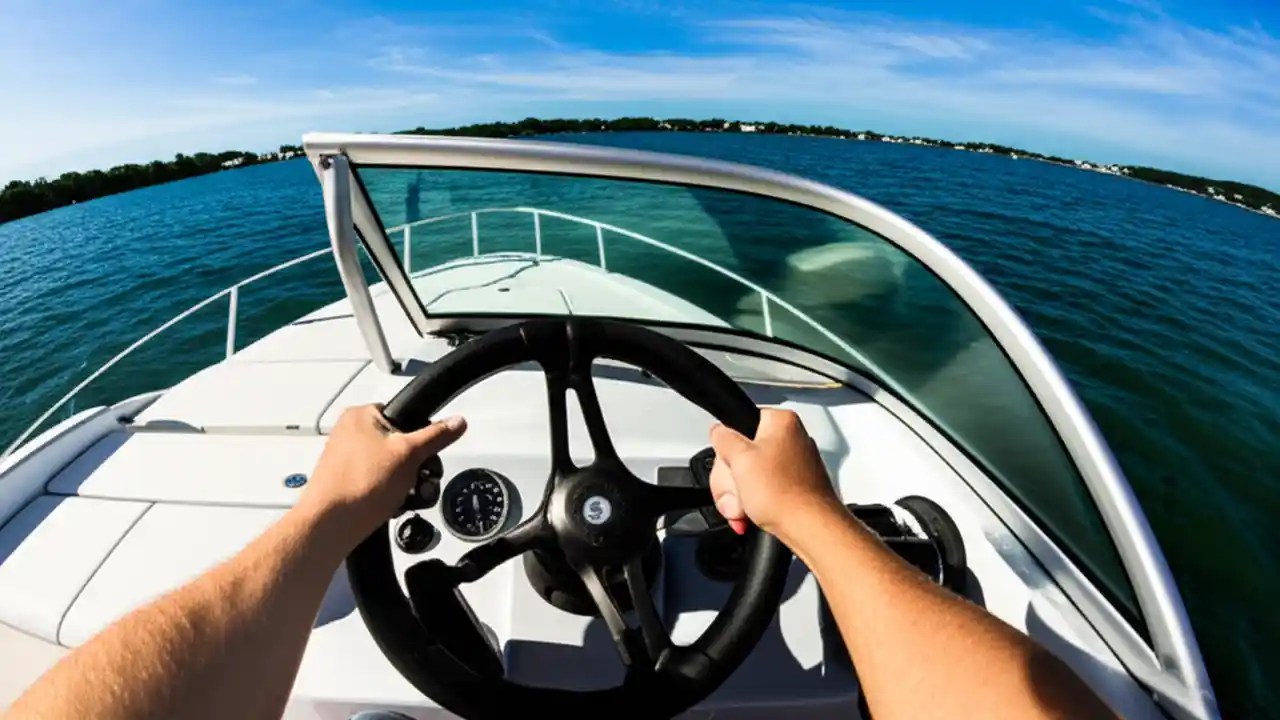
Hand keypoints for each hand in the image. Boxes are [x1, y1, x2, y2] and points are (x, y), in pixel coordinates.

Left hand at [299, 404, 465, 546]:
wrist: (330, 525)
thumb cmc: (361, 485)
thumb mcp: (409, 454)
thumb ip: (436, 436)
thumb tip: (458, 421)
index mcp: (361, 415)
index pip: (406, 414)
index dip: (422, 436)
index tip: (425, 454)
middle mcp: (351, 432)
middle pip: (402, 442)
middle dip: (416, 466)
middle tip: (416, 479)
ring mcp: (348, 458)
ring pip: (393, 465)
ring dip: (406, 482)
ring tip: (403, 495)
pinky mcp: (347, 480)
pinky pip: (380, 481)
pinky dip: (390, 493)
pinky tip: (391, 504)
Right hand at [709, 408, 840, 539]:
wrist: (810, 529)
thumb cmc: (784, 495)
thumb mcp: (740, 459)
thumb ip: (724, 439)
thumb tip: (719, 432)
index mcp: (782, 422)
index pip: (738, 424)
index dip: (729, 448)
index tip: (731, 464)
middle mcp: (792, 439)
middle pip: (741, 453)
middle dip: (732, 478)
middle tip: (740, 488)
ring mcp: (794, 464)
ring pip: (748, 475)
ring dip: (739, 495)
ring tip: (748, 505)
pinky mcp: (793, 486)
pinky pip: (761, 490)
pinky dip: (753, 504)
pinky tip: (754, 513)